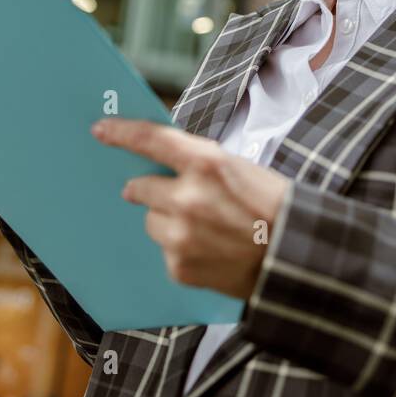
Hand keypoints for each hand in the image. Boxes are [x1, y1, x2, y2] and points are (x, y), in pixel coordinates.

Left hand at [91, 117, 288, 300]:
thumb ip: (198, 164)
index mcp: (207, 162)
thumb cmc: (272, 206)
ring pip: (151, 221)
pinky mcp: (179, 266)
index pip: (151, 140)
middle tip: (175, 196)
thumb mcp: (239, 168)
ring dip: (168, 222)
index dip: (121, 133)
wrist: (295, 257)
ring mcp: (181, 235)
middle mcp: (188, 197)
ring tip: (207, 229)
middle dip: (149, 190)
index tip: (100, 130)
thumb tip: (160, 165)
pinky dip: (181, 250)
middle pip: (139, 187)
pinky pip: (165, 251)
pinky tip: (210, 250)